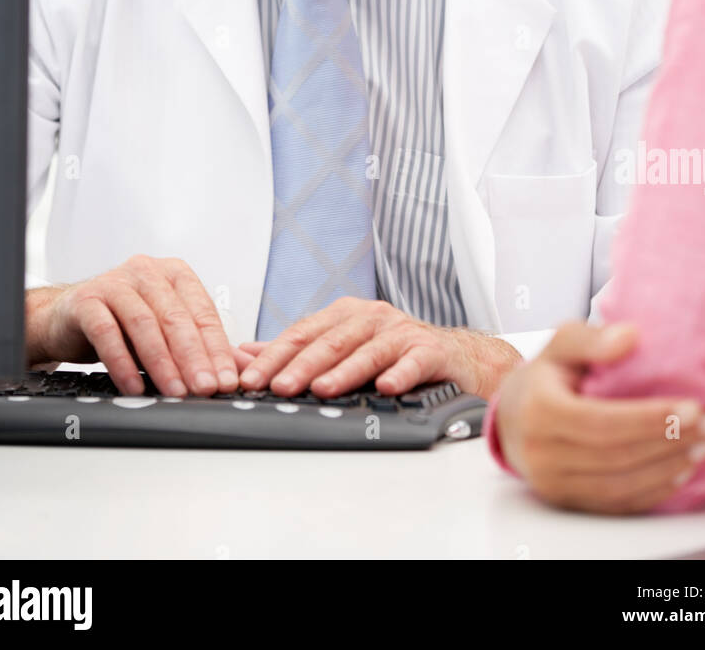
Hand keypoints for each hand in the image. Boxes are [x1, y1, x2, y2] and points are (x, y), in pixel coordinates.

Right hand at [25, 255, 250, 397]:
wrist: (67, 319)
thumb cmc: (123, 323)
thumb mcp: (166, 333)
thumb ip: (204, 348)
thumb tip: (246, 369)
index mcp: (174, 274)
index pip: (203, 312)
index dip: (217, 349)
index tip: (227, 379)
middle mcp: (147, 271)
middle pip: (176, 317)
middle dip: (194, 357)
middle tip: (205, 388)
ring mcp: (115, 282)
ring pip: (145, 323)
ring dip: (162, 362)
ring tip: (174, 391)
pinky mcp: (86, 300)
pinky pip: (107, 331)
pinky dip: (121, 361)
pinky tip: (133, 386)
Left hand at [236, 298, 520, 398]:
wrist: (458, 359)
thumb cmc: (396, 353)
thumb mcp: (344, 346)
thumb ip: (297, 351)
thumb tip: (246, 354)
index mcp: (347, 315)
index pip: (303, 333)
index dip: (274, 355)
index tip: (249, 378)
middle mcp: (373, 318)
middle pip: (331, 340)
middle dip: (301, 365)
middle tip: (277, 385)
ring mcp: (403, 332)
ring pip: (368, 351)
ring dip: (344, 371)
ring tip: (322, 389)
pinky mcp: (431, 351)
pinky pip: (413, 361)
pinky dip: (400, 373)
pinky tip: (387, 387)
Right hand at [494, 320, 704, 513]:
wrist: (513, 416)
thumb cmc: (544, 376)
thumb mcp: (562, 343)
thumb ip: (594, 339)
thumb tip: (631, 337)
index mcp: (540, 410)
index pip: (603, 423)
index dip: (650, 419)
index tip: (693, 407)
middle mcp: (542, 453)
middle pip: (618, 456)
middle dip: (672, 441)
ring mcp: (554, 483)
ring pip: (622, 485)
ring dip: (670, 467)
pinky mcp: (568, 501)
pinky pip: (618, 503)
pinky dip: (655, 490)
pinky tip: (681, 470)